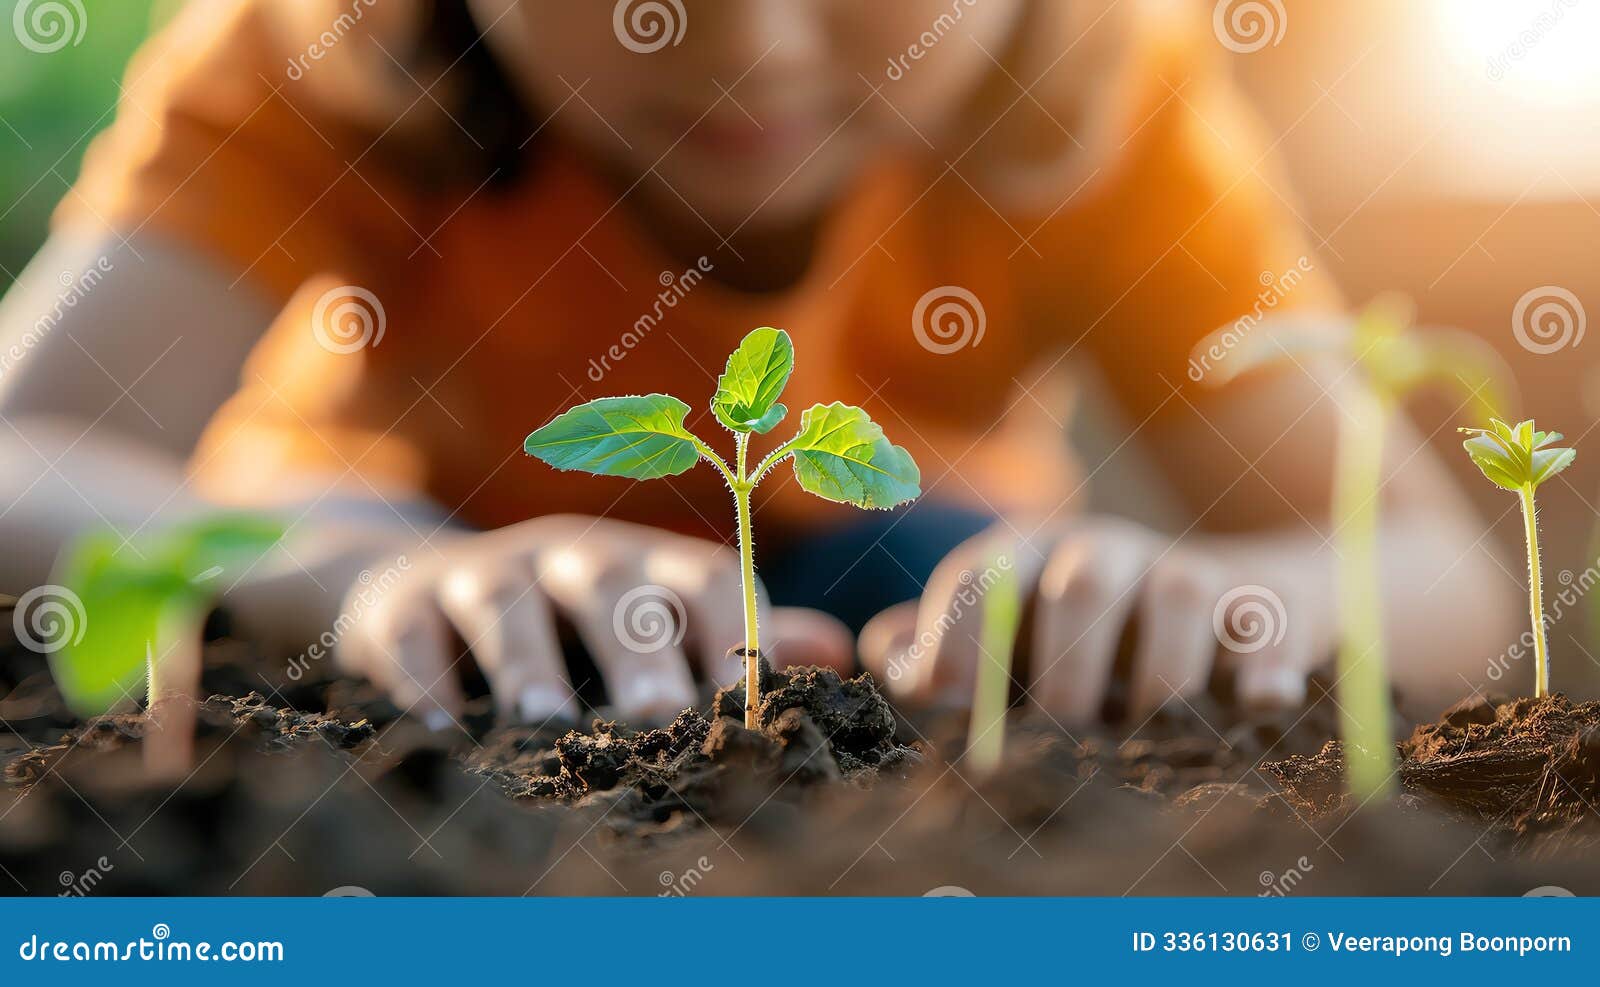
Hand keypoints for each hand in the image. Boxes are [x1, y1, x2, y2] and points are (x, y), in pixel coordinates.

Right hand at [333, 515, 850, 727]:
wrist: (423, 590)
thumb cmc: (574, 627)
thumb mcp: (657, 623)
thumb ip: (737, 642)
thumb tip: (839, 655)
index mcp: (648, 567)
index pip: (708, 579)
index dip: (737, 629)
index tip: (755, 701)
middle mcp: (572, 557)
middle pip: (612, 587)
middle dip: (636, 648)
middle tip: (657, 716)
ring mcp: (484, 573)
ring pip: (506, 602)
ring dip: (525, 662)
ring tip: (543, 725)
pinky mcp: (404, 603)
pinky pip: (410, 634)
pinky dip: (421, 677)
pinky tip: (440, 729)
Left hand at [859, 517, 1332, 723]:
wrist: (1224, 595)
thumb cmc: (1078, 637)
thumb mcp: (1003, 636)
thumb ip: (933, 651)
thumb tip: (895, 676)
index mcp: (1026, 555)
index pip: (981, 579)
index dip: (958, 639)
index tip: (945, 706)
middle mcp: (1105, 551)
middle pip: (1082, 584)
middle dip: (1066, 671)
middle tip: (1058, 741)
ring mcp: (1188, 570)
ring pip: (1178, 597)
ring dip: (1161, 677)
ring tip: (1146, 740)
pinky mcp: (1262, 603)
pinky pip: (1267, 624)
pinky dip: (1265, 664)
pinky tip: (1260, 704)